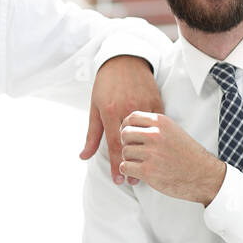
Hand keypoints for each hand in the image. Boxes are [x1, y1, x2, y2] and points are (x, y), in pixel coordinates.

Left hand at [81, 56, 162, 184]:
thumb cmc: (105, 86)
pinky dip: (156, 139)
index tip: (119, 181)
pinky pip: (158, 125)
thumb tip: (84, 156)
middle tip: (132, 182)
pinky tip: (156, 150)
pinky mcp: (157, 102)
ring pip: (147, 136)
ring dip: (147, 155)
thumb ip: (92, 135)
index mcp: (111, 112)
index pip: (114, 145)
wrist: (124, 60)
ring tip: (145, 170)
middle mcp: (128, 110)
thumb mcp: (94, 108)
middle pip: (132, 144)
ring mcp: (144, 106)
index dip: (117, 165)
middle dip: (132, 165)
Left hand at [117, 111, 226, 203]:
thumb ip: (154, 127)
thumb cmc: (188, 155)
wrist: (204, 175)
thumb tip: (129, 125)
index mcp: (162, 123)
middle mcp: (156, 135)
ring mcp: (151, 153)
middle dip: (127, 143)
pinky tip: (138, 172)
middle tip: (134, 151)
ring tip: (141, 163)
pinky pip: (125, 167)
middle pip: (125, 134)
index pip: (131, 117)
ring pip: (124, 152)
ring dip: (129, 159)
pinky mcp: (148, 171)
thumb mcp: (173, 132)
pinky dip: (129, 171)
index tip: (129, 135)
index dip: (126, 127)